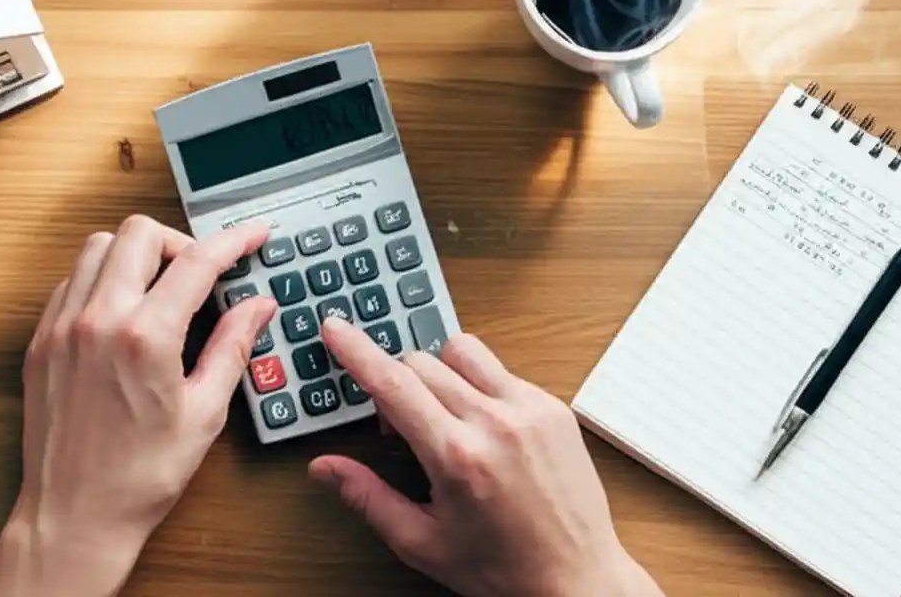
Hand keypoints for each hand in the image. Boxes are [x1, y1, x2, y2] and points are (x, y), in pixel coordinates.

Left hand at [0, 217, 274, 596]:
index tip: (252, 236)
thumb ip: (233, 347)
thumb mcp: (204, 412)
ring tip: (162, 285)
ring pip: (98, 247)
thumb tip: (257, 307)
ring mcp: (62, 327)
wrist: (75, 516)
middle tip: (203, 270)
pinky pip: (71, 281)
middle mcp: (97, 320)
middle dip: (180, 241)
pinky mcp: (40, 341)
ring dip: (135, 253)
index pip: (197, 262)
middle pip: (140, 233)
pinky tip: (123, 309)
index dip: (233, 241)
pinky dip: (101, 278)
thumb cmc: (139, 477)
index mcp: (146, 336)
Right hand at [311, 318, 661, 596]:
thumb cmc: (501, 569)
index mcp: (457, 456)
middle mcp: (495, 422)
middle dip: (396, 383)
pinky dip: (479, 385)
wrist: (576, 579)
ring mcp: (530, 409)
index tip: (336, 328)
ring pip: (463, 350)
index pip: (393, 384)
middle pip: (421, 362)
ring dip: (439, 370)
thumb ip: (367, 497)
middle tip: (400, 429)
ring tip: (442, 415)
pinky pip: (501, 370)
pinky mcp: (553, 407)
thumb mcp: (421, 542)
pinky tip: (482, 426)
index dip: (356, 351)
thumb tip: (324, 468)